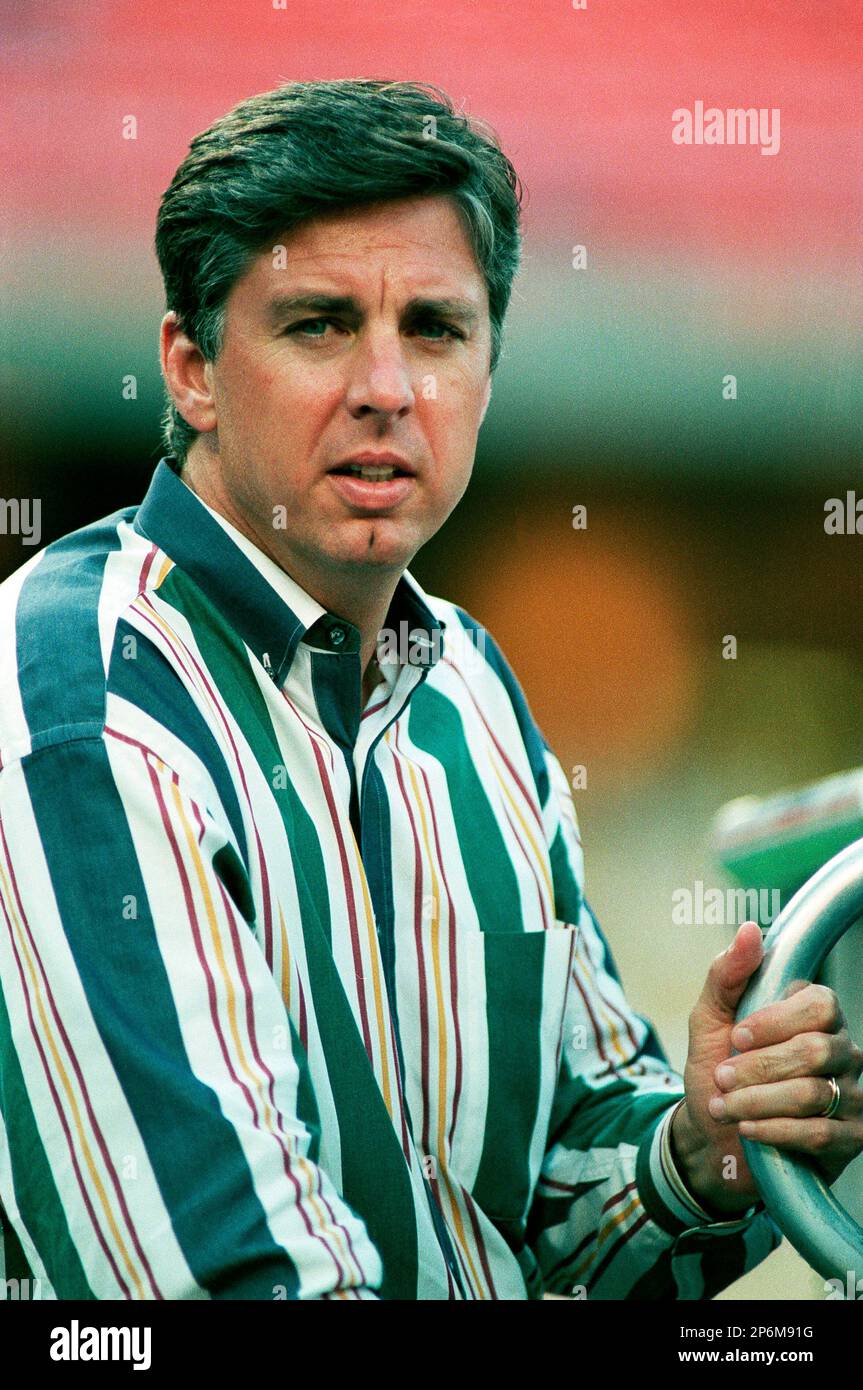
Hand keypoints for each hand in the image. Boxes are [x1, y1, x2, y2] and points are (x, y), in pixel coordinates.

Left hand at [671, 921, 862, 1215]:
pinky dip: (776, 1131)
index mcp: (812, 1015)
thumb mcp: (709, 1018)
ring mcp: (850, 1094)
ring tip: (725, 1106)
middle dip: (759, 1067)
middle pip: (816, 1051)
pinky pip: (821, 1134)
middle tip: (723, 1077)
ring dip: (758, 1101)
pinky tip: (749, 1129)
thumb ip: (727, 974)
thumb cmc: (717, 1069)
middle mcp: (840, 1050)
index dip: (776, 1021)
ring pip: (814, 1093)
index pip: (819, 1004)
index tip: (736, 1036)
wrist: (711, 1135)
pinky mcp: (849, 1138)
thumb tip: (749, 929)